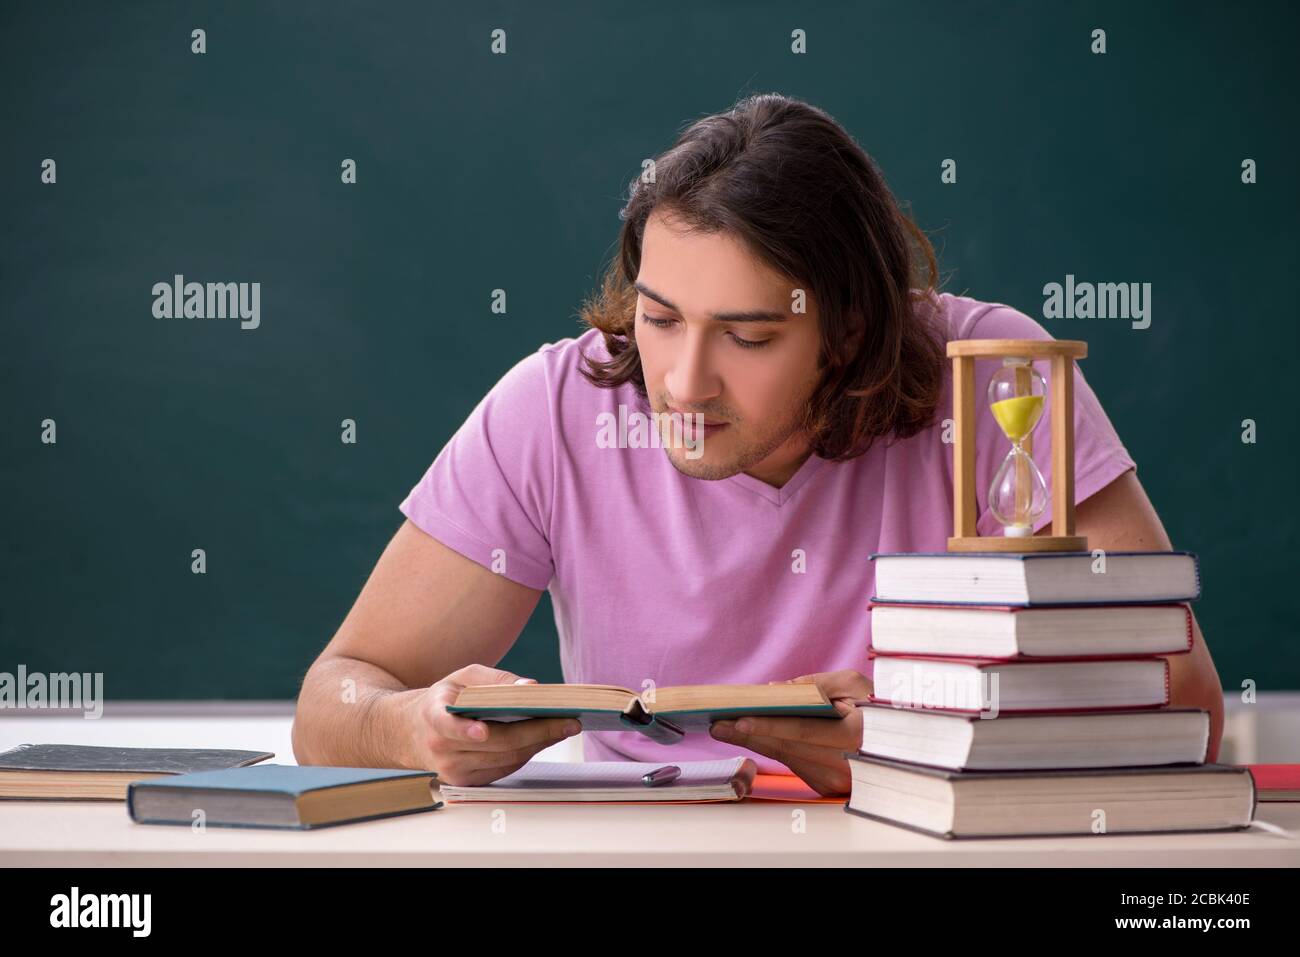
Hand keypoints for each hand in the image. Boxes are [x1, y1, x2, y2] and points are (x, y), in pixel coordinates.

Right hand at [405, 664, 581, 785]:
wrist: (412, 732)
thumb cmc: (444, 698)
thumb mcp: (463, 678)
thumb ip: (495, 680)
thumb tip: (530, 687)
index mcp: (433, 716)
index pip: (447, 726)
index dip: (465, 731)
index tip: (482, 731)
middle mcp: (440, 748)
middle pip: (495, 744)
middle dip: (536, 733)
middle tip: (568, 722)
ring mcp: (453, 770)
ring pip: (505, 758)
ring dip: (539, 744)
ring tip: (564, 727)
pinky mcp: (466, 782)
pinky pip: (504, 768)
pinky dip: (527, 753)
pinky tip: (544, 738)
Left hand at [709, 669, 871, 796]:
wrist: (902, 746)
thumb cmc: (881, 708)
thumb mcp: (856, 685)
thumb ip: (818, 685)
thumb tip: (778, 690)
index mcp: (854, 736)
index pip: (802, 731)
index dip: (769, 726)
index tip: (740, 721)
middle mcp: (843, 765)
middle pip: (786, 747)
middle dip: (748, 735)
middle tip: (718, 724)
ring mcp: (833, 779)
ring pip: (785, 757)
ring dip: (756, 742)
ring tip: (726, 728)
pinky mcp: (825, 785)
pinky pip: (794, 762)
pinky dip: (774, 748)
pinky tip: (753, 736)